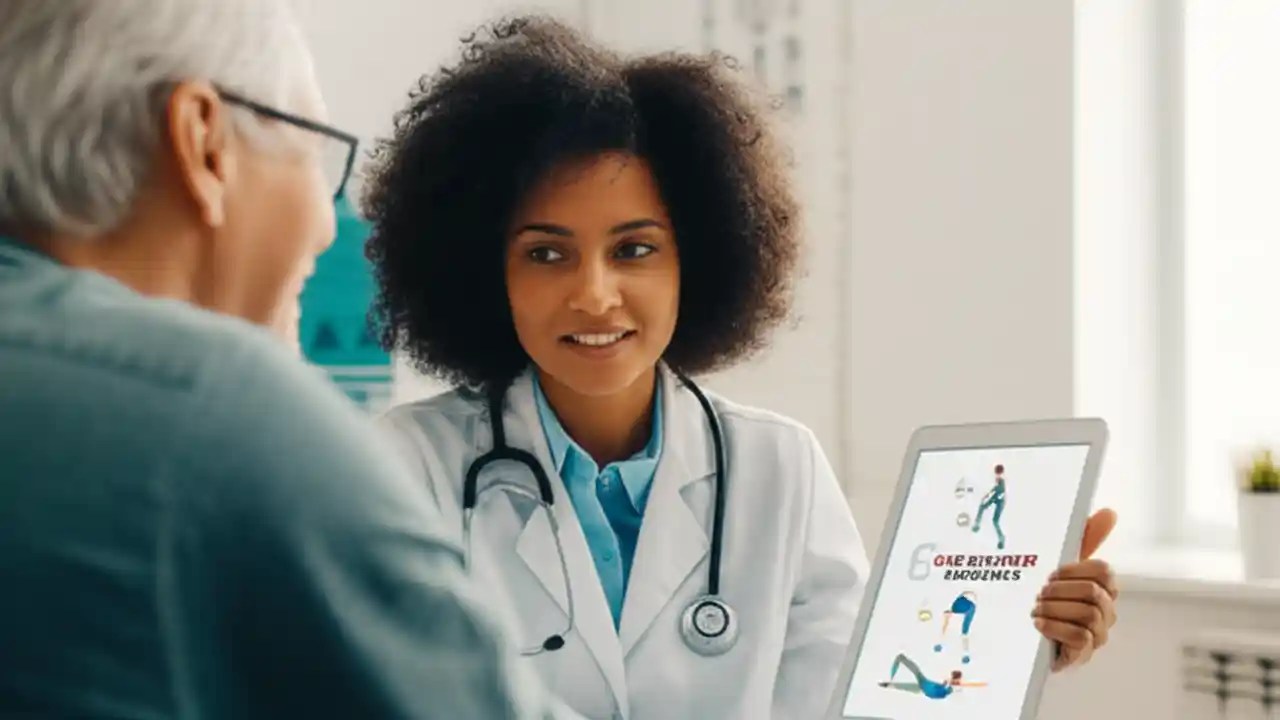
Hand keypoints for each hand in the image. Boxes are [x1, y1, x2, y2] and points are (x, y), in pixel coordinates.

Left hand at [1031, 508, 1118, 671]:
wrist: (1028, 637)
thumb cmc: (1050, 598)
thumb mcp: (1061, 568)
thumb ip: (1085, 540)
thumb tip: (1110, 512)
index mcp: (1103, 588)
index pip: (1104, 571)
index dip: (1075, 569)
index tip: (1051, 572)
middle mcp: (1106, 611)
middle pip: (1094, 592)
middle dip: (1060, 590)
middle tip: (1039, 592)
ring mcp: (1098, 634)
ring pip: (1088, 614)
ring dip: (1055, 609)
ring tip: (1035, 609)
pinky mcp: (1084, 654)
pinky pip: (1081, 637)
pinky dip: (1056, 627)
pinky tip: (1038, 624)